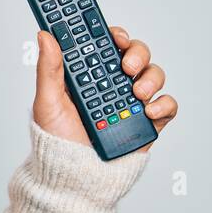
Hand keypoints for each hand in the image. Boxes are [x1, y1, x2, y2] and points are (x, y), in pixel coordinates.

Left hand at [33, 26, 177, 151]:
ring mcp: (132, 102)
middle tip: (127, 66)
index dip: (115, 35)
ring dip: (150, 78)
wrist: (73, 177)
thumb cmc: (57, 140)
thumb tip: (45, 35)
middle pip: (135, 55)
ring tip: (137, 93)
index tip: (116, 36)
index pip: (106, 46)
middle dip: (136, 53)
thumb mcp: (48, 102)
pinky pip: (167, 106)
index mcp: (90, 75)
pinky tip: (148, 111)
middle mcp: (113, 84)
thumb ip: (49, 69)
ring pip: (153, 76)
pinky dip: (163, 104)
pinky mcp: (147, 123)